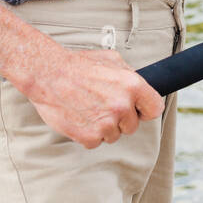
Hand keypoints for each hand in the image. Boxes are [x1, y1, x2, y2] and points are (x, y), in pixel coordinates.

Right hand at [26, 47, 164, 147]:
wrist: (48, 74)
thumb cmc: (78, 65)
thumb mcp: (112, 60)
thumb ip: (130, 75)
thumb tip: (141, 86)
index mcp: (133, 86)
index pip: (155, 109)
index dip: (145, 110)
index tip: (138, 111)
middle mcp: (122, 106)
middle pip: (132, 126)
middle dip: (121, 119)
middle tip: (103, 106)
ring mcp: (106, 123)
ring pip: (114, 135)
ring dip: (104, 127)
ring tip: (89, 109)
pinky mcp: (89, 137)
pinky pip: (96, 142)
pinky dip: (88, 134)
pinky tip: (80, 118)